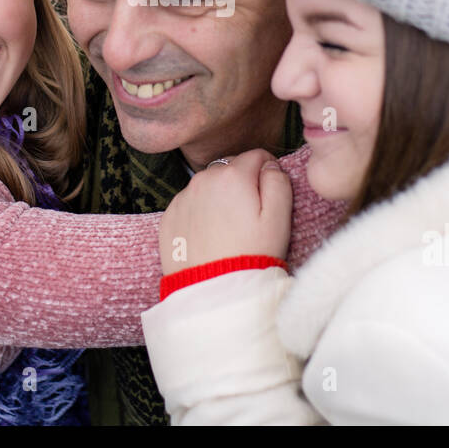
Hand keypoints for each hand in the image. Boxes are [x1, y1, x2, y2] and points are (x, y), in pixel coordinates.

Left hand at [159, 149, 291, 275]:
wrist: (214, 291)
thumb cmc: (252, 254)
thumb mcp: (279, 217)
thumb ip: (278, 181)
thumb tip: (270, 165)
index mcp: (233, 175)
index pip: (257, 156)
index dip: (268, 172)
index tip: (269, 195)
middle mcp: (203, 179)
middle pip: (229, 168)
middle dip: (241, 182)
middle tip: (249, 215)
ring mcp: (182, 197)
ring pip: (208, 185)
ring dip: (219, 196)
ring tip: (229, 228)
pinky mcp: (169, 217)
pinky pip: (189, 204)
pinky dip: (199, 213)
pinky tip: (209, 235)